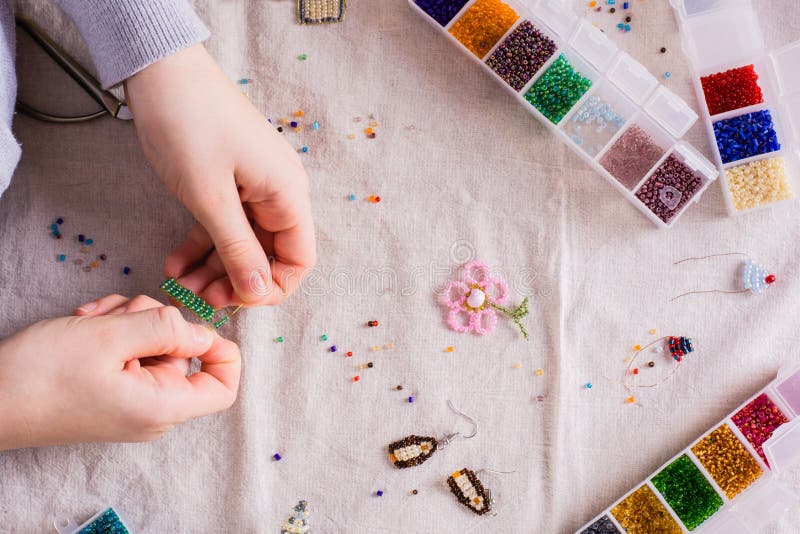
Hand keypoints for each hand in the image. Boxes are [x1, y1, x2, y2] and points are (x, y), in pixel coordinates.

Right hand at [0, 294, 239, 450]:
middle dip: (154, 321)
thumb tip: (203, 331)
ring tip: (92, 321)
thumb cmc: (41, 375)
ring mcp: (131, 400)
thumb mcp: (111, 337)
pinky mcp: (112, 389)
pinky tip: (85, 325)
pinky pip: (129, 351)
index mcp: (162, 407)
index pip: (224, 388)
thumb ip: (166, 328)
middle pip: (183, 353)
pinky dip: (112, 331)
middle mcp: (153, 410)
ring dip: (127, 321)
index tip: (198, 323)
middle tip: (120, 315)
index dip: (223, 352)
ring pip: (153, 343)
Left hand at [124, 44, 315, 307]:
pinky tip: (175, 263)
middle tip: (198, 298)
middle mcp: (278, 193)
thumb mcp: (211, 196)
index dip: (271, 288)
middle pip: (268, 254)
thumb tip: (259, 291)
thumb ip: (237, 248)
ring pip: (242, 243)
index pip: (299, 259)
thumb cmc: (189, 124)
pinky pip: (223, 224)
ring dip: (213, 268)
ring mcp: (254, 187)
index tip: (234, 300)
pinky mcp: (230, 181)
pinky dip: (201, 244)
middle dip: (234, 281)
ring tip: (179, 285)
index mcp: (287, 195)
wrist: (161, 70)